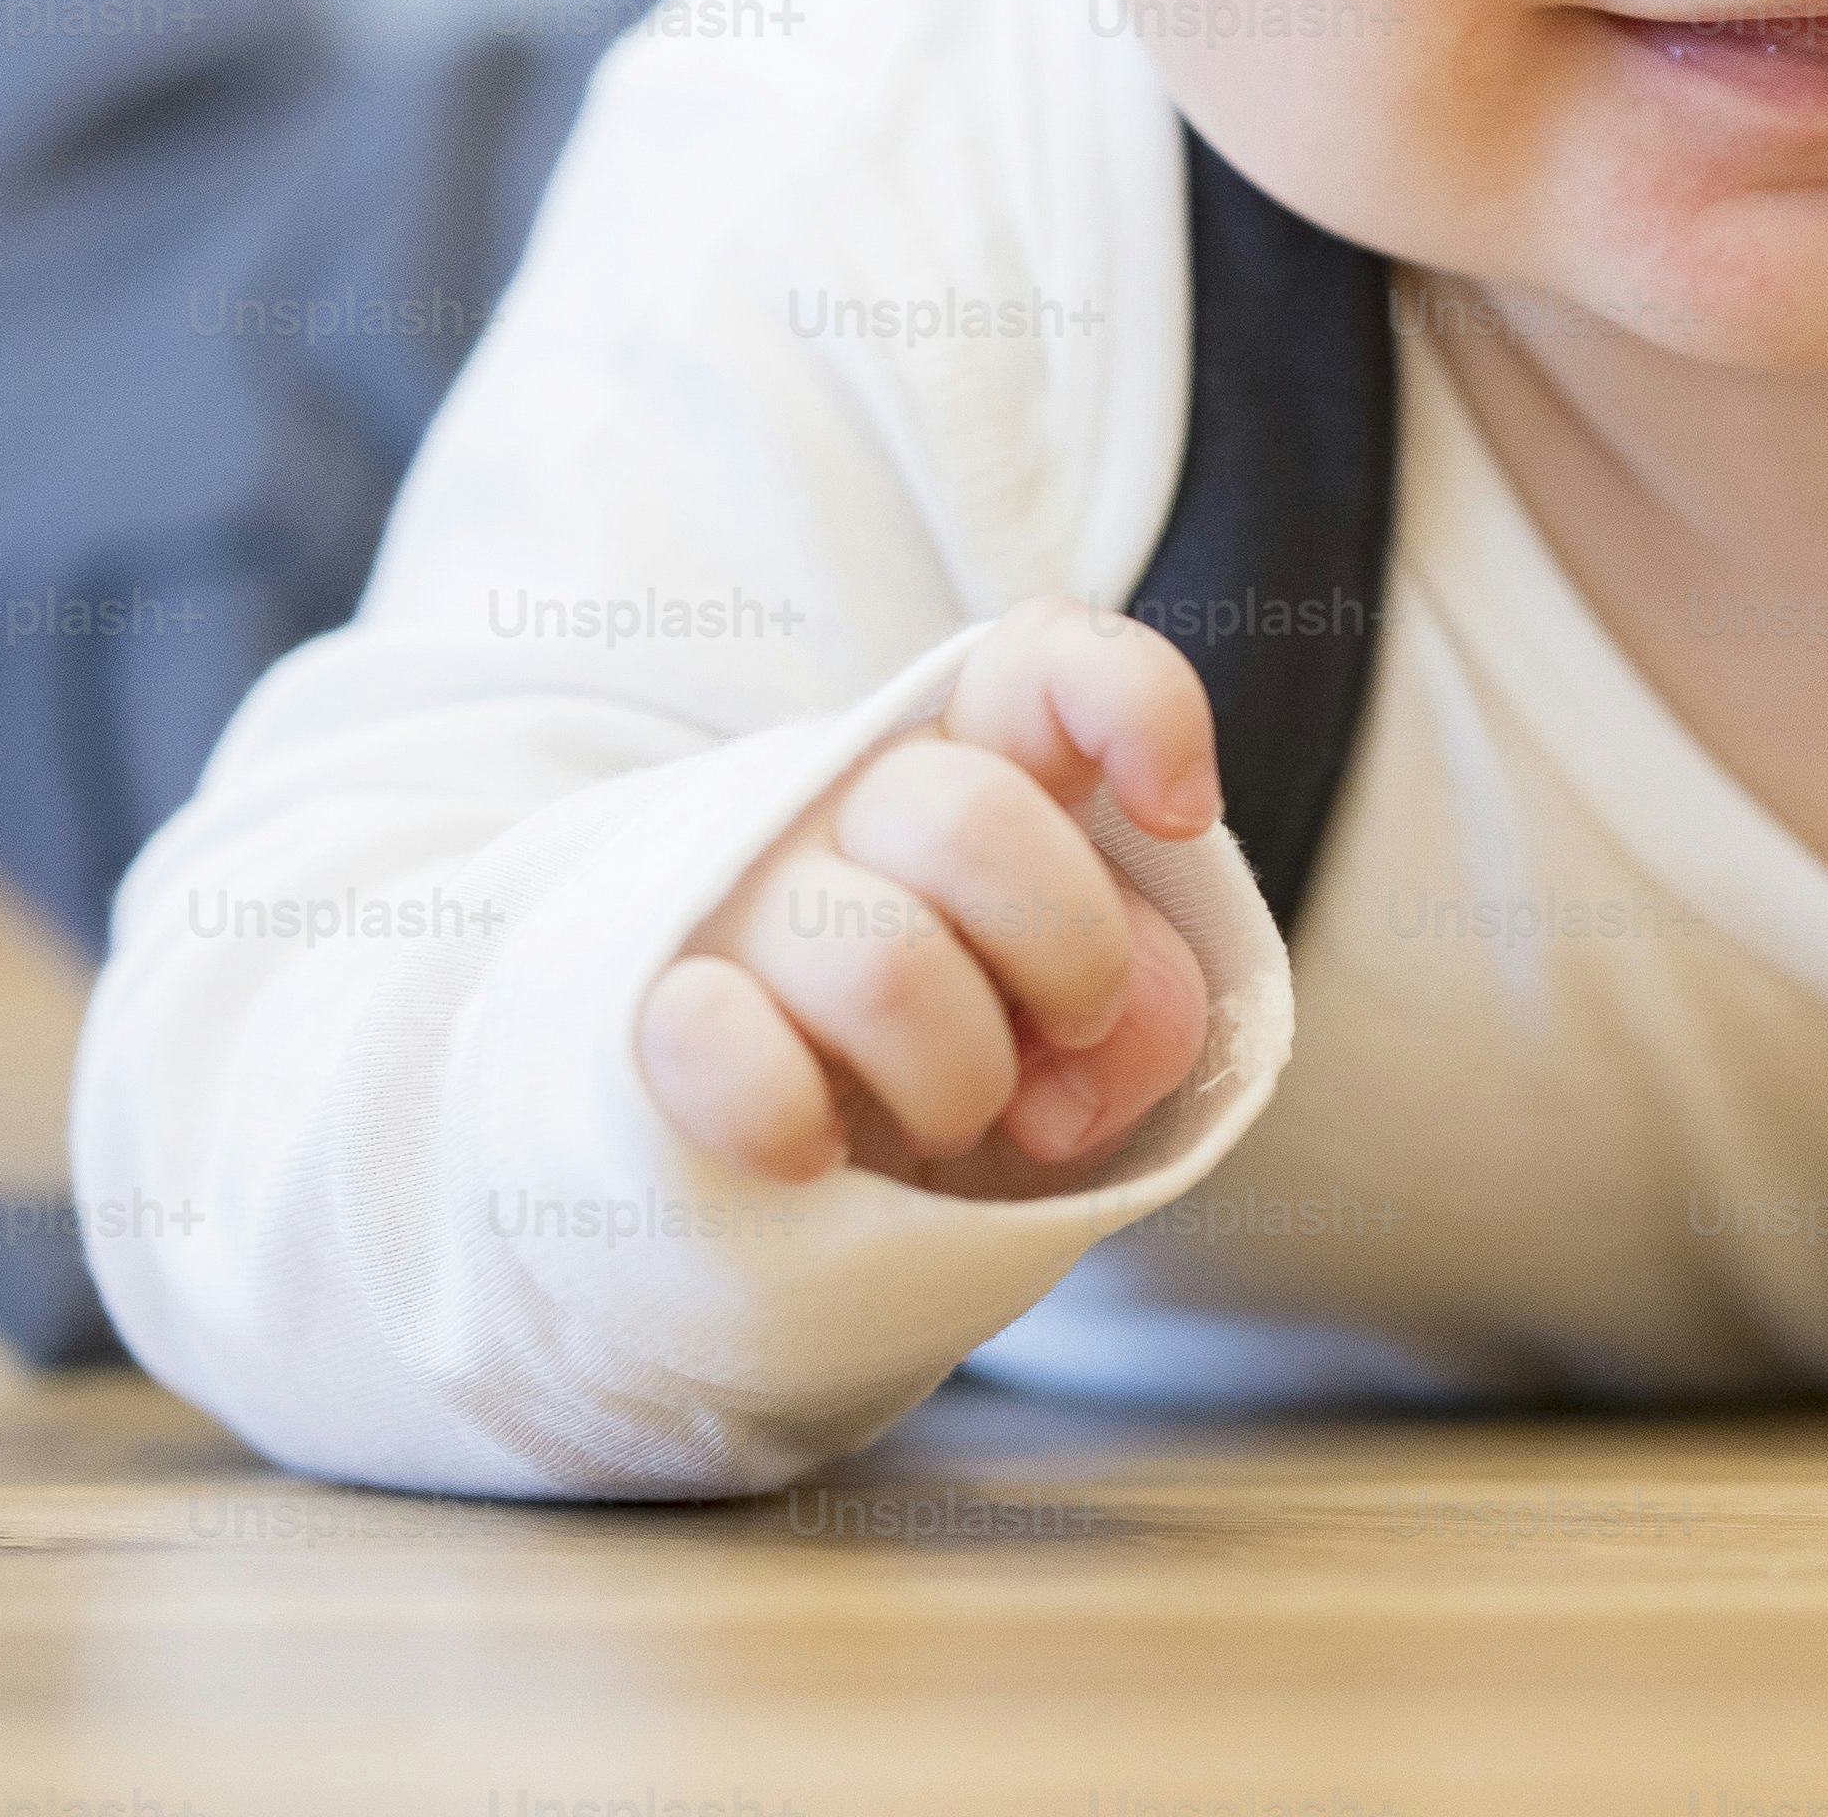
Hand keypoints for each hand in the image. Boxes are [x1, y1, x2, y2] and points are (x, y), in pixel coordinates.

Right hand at [633, 597, 1224, 1188]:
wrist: (757, 1167)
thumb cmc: (959, 1056)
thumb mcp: (1088, 1035)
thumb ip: (1147, 1008)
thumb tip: (1088, 1057)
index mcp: (968, 763)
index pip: (1040, 660)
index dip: (1131, 706)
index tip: (1178, 814)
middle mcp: (842, 800)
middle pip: (973, 823)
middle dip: (1070, 961)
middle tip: (1063, 1038)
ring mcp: (737, 897)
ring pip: (883, 963)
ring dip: (960, 1080)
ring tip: (950, 1117)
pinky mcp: (649, 1007)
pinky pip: (717, 1042)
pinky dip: (794, 1120)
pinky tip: (819, 1153)